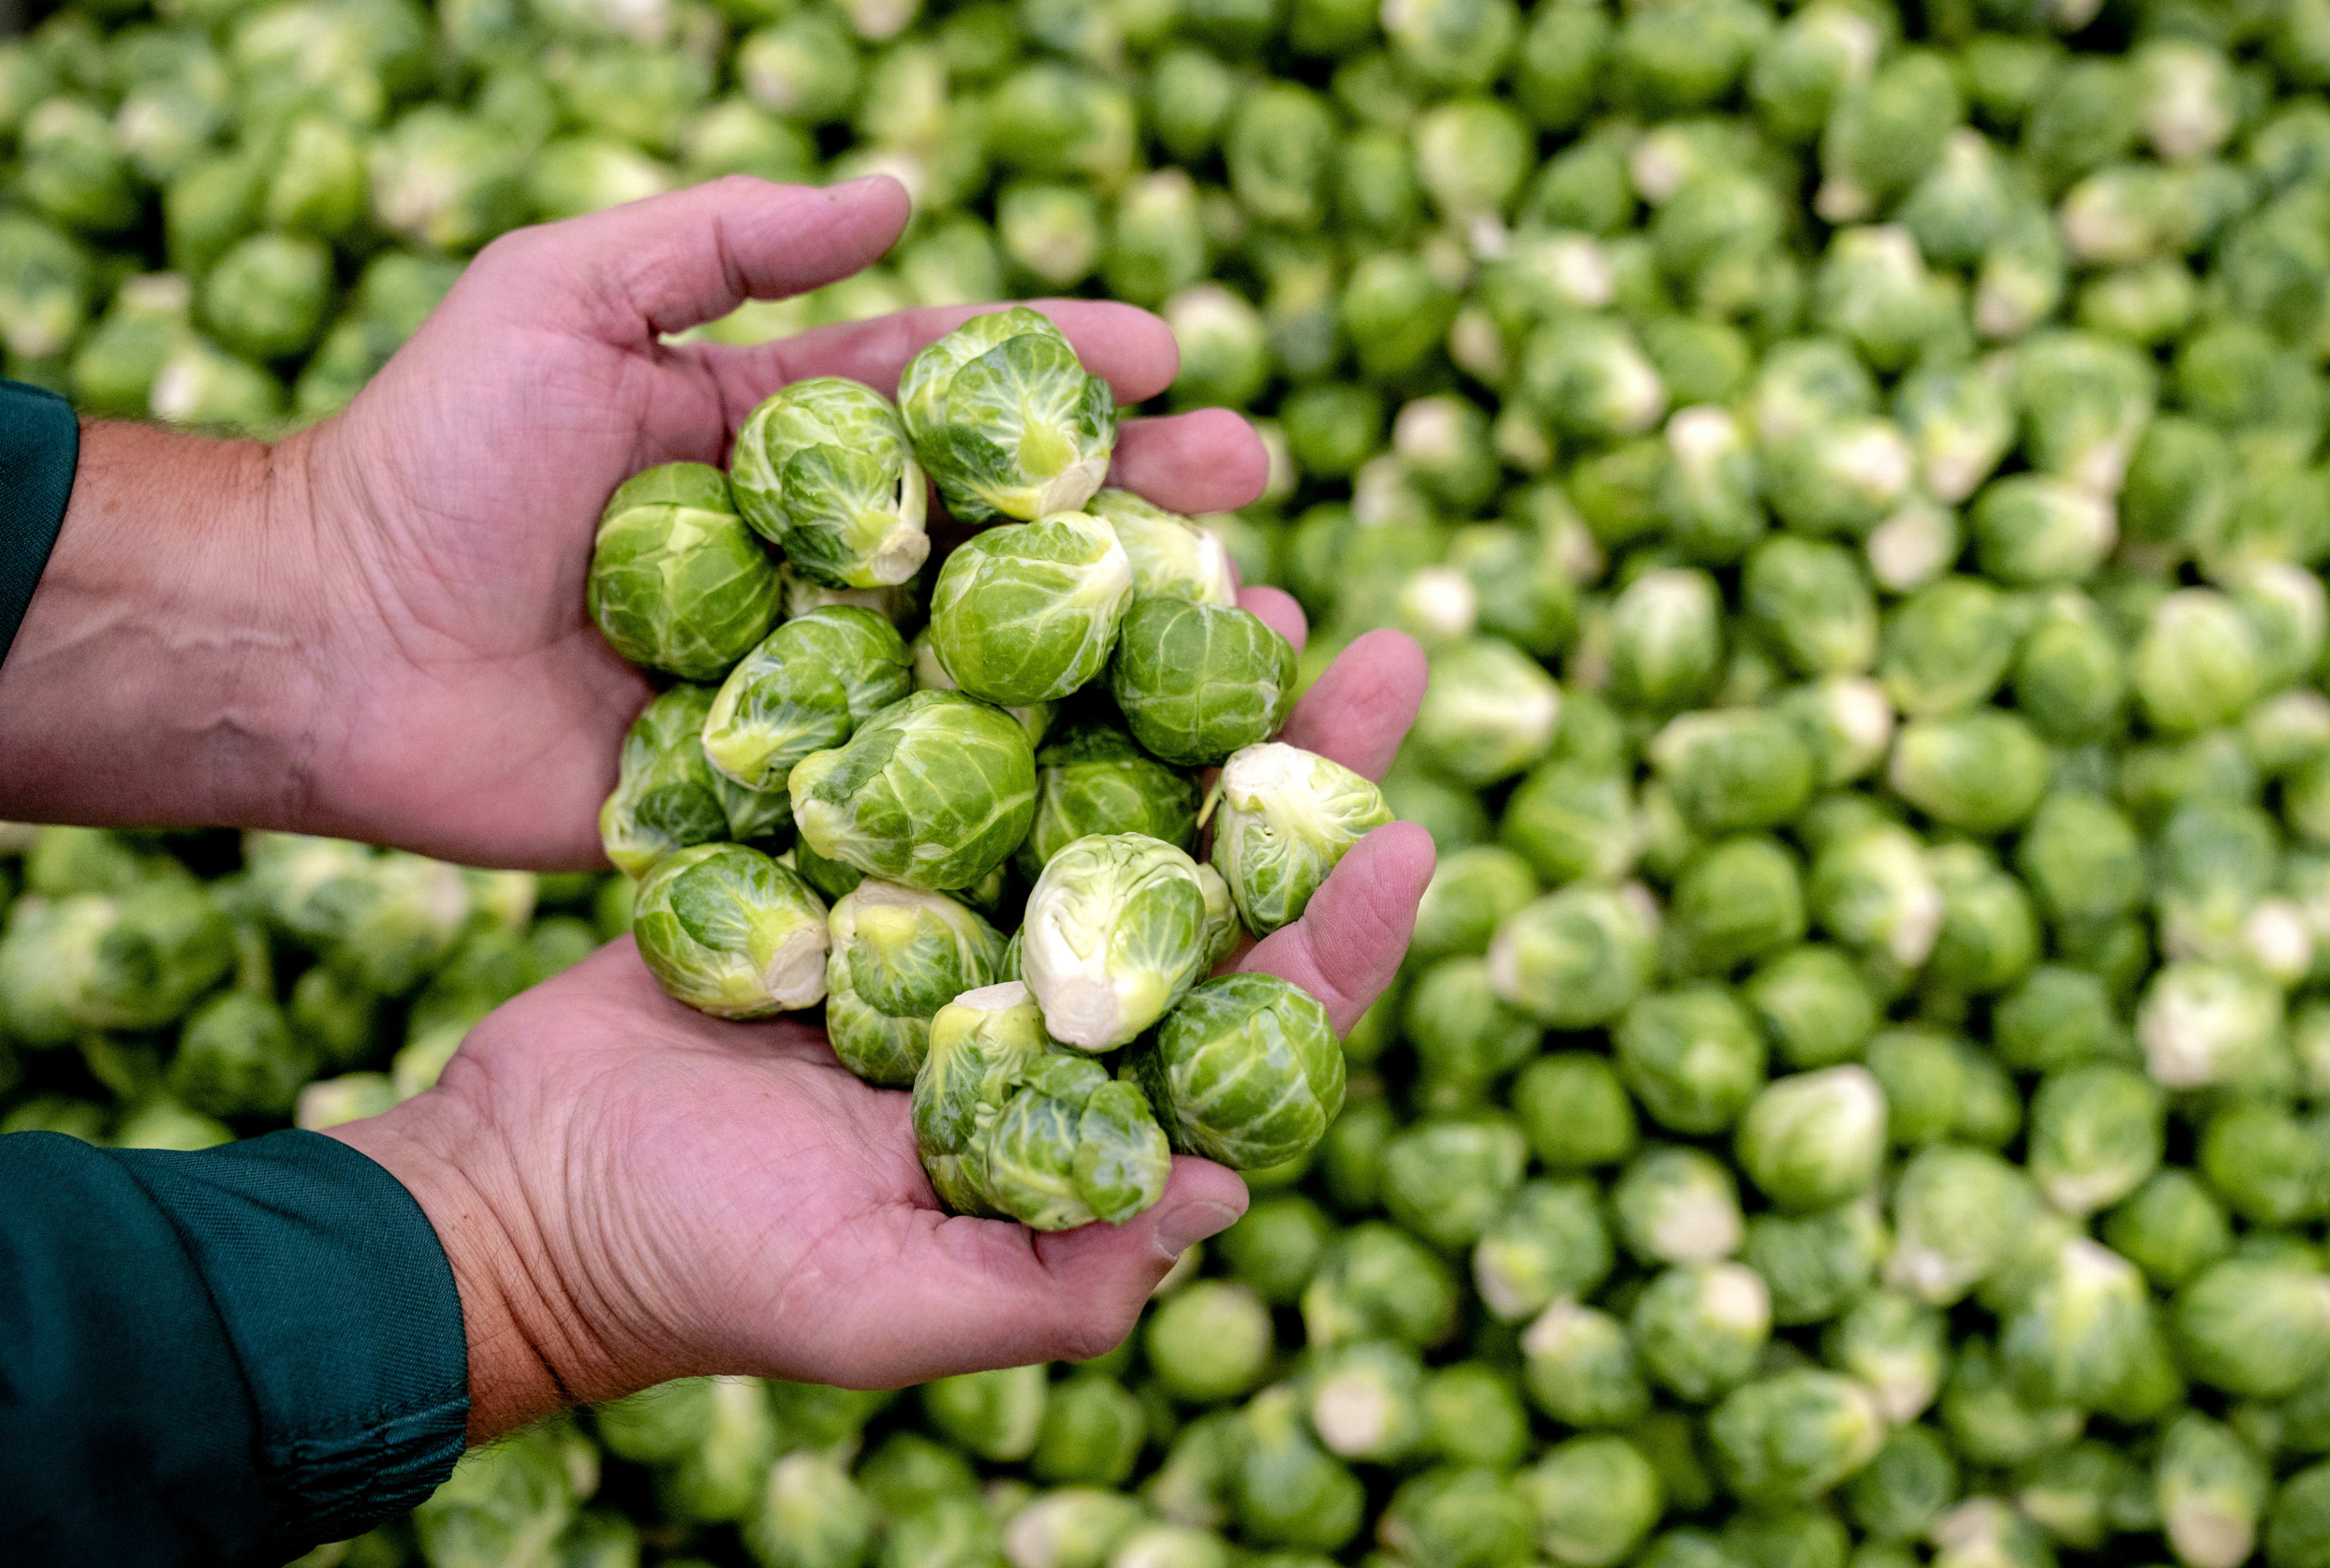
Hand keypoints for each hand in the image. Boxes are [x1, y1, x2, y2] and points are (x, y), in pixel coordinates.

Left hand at [0, 177, 1270, 866]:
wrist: (319, 646)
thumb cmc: (436, 455)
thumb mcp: (563, 294)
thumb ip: (725, 242)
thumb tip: (898, 188)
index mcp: (780, 446)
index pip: (953, 396)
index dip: (1063, 368)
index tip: (1175, 354)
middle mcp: (815, 566)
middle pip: (1003, 530)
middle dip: (1136, 504)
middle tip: (1257, 491)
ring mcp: (806, 686)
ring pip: (988, 665)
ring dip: (1120, 651)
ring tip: (1249, 636)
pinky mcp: (778, 796)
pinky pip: (912, 791)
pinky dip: (1024, 790)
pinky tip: (1140, 783)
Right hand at [330, 624, 1433, 1439]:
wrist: (523, 1181)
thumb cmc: (696, 1269)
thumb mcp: (873, 1305)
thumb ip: (1049, 1275)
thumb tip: (1223, 1200)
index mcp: (1082, 1118)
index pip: (1249, 1031)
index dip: (1339, 940)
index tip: (1413, 836)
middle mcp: (1043, 1011)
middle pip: (1208, 885)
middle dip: (1301, 776)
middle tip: (1384, 650)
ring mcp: (958, 921)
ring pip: (1105, 797)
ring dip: (1185, 698)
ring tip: (1255, 578)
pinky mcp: (867, 853)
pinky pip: (966, 758)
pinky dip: (1026, 674)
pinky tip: (1073, 579)